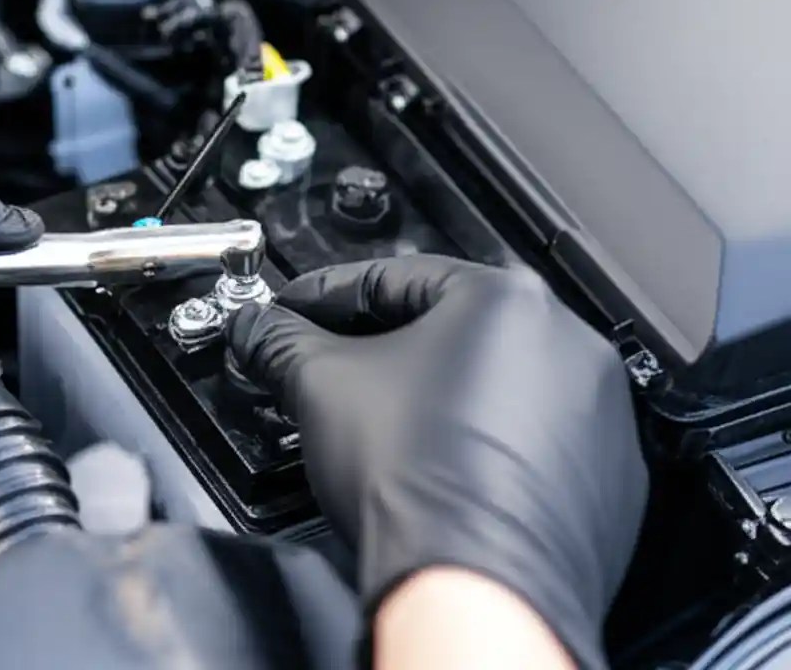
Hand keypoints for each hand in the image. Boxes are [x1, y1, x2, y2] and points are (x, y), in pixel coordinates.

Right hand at [226, 256, 647, 667]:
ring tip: (385, 425)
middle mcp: (568, 346)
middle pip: (451, 329)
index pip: (394, 279)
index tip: (296, 314)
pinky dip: (483, 446)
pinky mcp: (604, 477)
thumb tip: (261, 331)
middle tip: (331, 367)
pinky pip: (531, 442)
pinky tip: (440, 468)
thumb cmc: (418, 483)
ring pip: (496, 386)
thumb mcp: (321, 387)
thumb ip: (282, 343)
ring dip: (438, 397)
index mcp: (507, 301)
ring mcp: (596, 414)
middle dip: (383, 348)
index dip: (327, 297)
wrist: (473, 587)